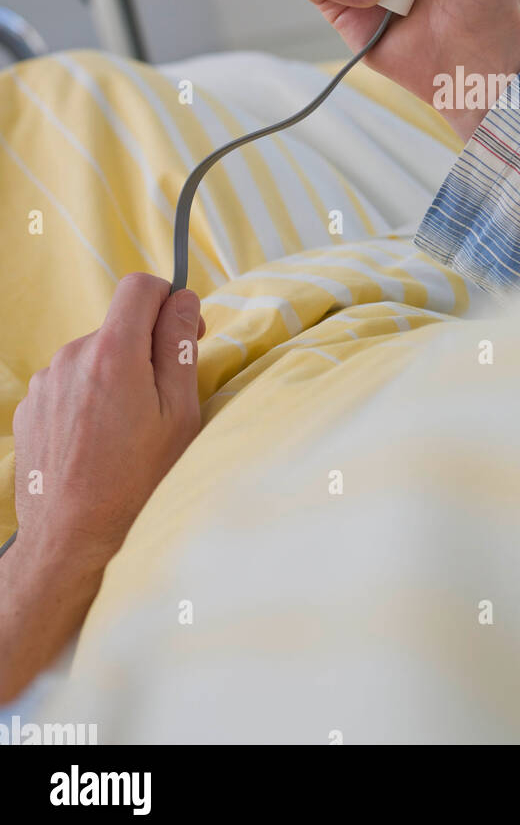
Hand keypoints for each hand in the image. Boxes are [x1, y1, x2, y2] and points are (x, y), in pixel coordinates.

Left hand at [13, 273, 204, 568]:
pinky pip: (70, 384)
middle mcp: (71, 357)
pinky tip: (97, 441)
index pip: (140, 287)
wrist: (70, 537)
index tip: (182, 332)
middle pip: (119, 327)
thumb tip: (183, 300)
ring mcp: (45, 382)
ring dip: (115, 377)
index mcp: (113, 352)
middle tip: (162, 400)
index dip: (168, 300)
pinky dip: (88, 400)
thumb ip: (180, 346)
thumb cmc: (136, 480)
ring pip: (94, 358)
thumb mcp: (179, 413)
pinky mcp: (30, 406)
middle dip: (144, 349)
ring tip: (126, 431)